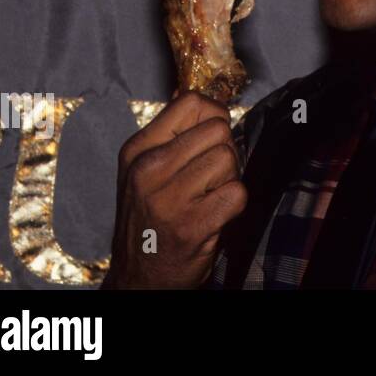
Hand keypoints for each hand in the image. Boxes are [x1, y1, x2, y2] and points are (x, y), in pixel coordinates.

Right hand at [104, 92, 246, 288]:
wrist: (139, 277)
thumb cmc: (151, 218)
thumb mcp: (145, 170)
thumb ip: (174, 134)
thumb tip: (205, 99)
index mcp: (137, 150)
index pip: (192, 101)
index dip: (213, 117)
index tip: (207, 141)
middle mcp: (148, 170)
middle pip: (219, 129)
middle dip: (223, 152)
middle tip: (207, 180)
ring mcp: (168, 198)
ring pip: (229, 159)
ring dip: (228, 180)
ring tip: (206, 199)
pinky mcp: (191, 225)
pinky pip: (237, 193)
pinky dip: (234, 205)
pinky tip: (212, 217)